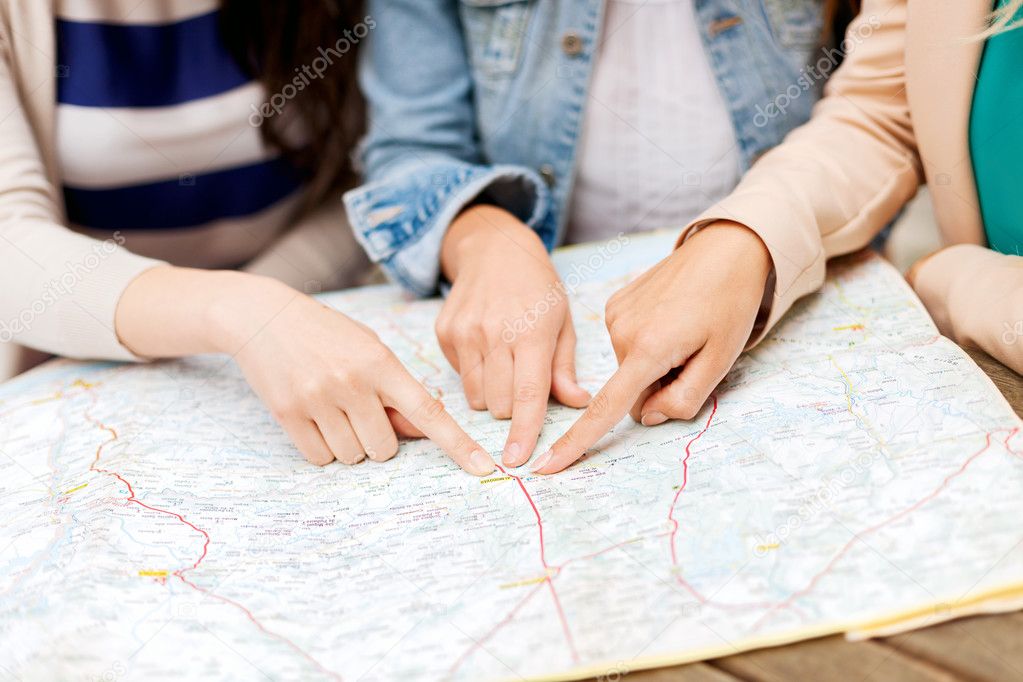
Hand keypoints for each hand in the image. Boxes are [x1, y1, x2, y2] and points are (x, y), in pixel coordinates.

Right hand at [116, 267, 494, 474]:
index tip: (483, 468)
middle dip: (379, 439)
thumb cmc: (329, 336)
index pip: (427, 411)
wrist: (264, 318)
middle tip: (362, 412)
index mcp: (380, 362)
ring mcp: (317, 399)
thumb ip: (397, 391)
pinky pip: (321, 458)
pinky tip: (316, 419)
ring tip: (336, 411)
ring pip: (353, 456)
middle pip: (385, 448)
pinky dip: (324, 449)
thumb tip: (422, 432)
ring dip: (351, 444)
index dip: (457, 444)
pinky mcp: (287, 414)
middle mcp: (351, 382)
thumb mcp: (370, 351)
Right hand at [436, 205, 589, 466]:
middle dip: (514, 407)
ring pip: (477, 397)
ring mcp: (465, 333)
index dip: (524, 431)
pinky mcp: (445, 332)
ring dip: (493, 395)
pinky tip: (485, 346)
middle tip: (523, 380)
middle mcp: (495, 334)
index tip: (517, 460)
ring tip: (505, 363)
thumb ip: (565, 367)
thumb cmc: (538, 287)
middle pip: (500, 404)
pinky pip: (459, 378)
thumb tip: (578, 404)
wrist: (494, 247)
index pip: (528, 394)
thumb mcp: (563, 320)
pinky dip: (475, 374)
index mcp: (532, 332)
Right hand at [532, 221, 771, 473]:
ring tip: (684, 330)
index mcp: (647, 349)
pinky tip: (670, 317)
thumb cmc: (729, 305)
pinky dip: (646, 342)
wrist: (725, 250)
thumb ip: (683, 399)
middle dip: (658, 386)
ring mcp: (614, 315)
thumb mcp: (720, 360)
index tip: (546, 466)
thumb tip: (646, 416)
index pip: (606, 408)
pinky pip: (627, 343)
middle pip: (629, 390)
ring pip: (629, 368)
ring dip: (653, 362)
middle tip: (693, 356)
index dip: (576, 442)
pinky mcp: (615, 304)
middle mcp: (621, 332)